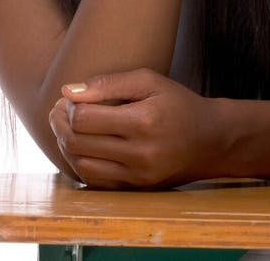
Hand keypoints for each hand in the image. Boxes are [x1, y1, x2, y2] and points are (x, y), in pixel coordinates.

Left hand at [49, 68, 225, 188]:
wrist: (210, 140)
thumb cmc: (177, 104)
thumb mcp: (149, 81)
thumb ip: (108, 83)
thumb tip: (69, 91)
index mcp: (142, 121)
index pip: (84, 118)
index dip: (69, 106)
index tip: (70, 97)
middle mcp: (139, 153)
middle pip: (77, 143)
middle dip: (60, 124)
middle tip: (60, 110)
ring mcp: (136, 176)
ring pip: (81, 165)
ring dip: (66, 144)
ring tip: (69, 126)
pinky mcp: (135, 188)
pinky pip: (94, 181)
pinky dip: (80, 162)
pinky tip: (82, 145)